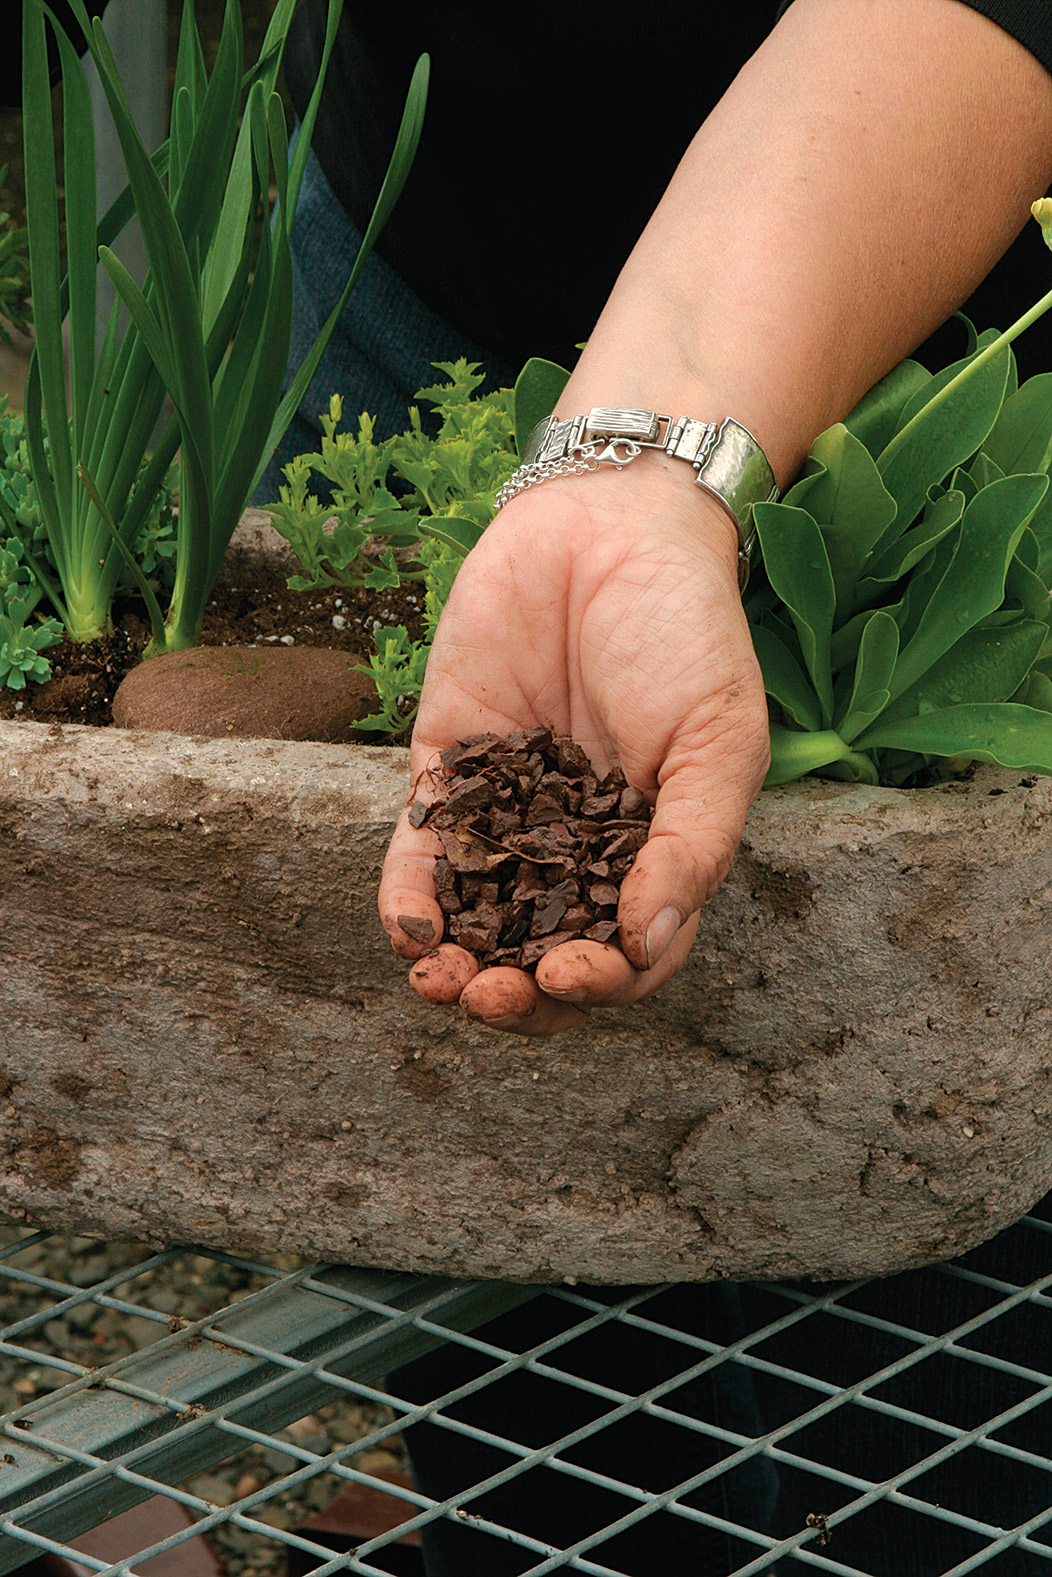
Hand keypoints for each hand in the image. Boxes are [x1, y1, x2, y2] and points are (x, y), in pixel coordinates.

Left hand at [378, 453, 769, 1034]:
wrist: (608, 525)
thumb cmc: (686, 632)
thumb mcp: (717, 743)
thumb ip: (690, 846)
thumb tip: (648, 945)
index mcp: (652, 853)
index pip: (625, 953)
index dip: (600, 984)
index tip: (573, 977)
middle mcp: (578, 848)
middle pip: (542, 955)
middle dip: (516, 994)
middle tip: (493, 999)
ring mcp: (510, 814)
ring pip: (478, 919)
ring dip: (457, 965)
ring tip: (442, 983)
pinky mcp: (446, 770)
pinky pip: (421, 850)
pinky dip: (410, 896)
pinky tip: (409, 929)